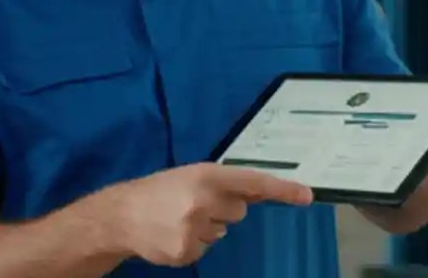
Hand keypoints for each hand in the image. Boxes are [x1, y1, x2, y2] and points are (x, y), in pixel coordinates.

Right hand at [103, 163, 312, 266]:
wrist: (120, 215)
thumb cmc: (159, 190)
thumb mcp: (190, 176)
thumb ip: (221, 184)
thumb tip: (256, 195)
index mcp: (206, 175)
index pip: (253, 182)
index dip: (282, 189)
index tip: (307, 196)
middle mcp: (203, 201)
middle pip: (239, 211)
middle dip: (224, 208)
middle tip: (195, 203)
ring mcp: (195, 229)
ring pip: (222, 232)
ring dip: (207, 226)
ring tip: (177, 218)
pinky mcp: (186, 252)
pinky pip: (206, 249)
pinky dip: (193, 244)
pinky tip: (172, 234)